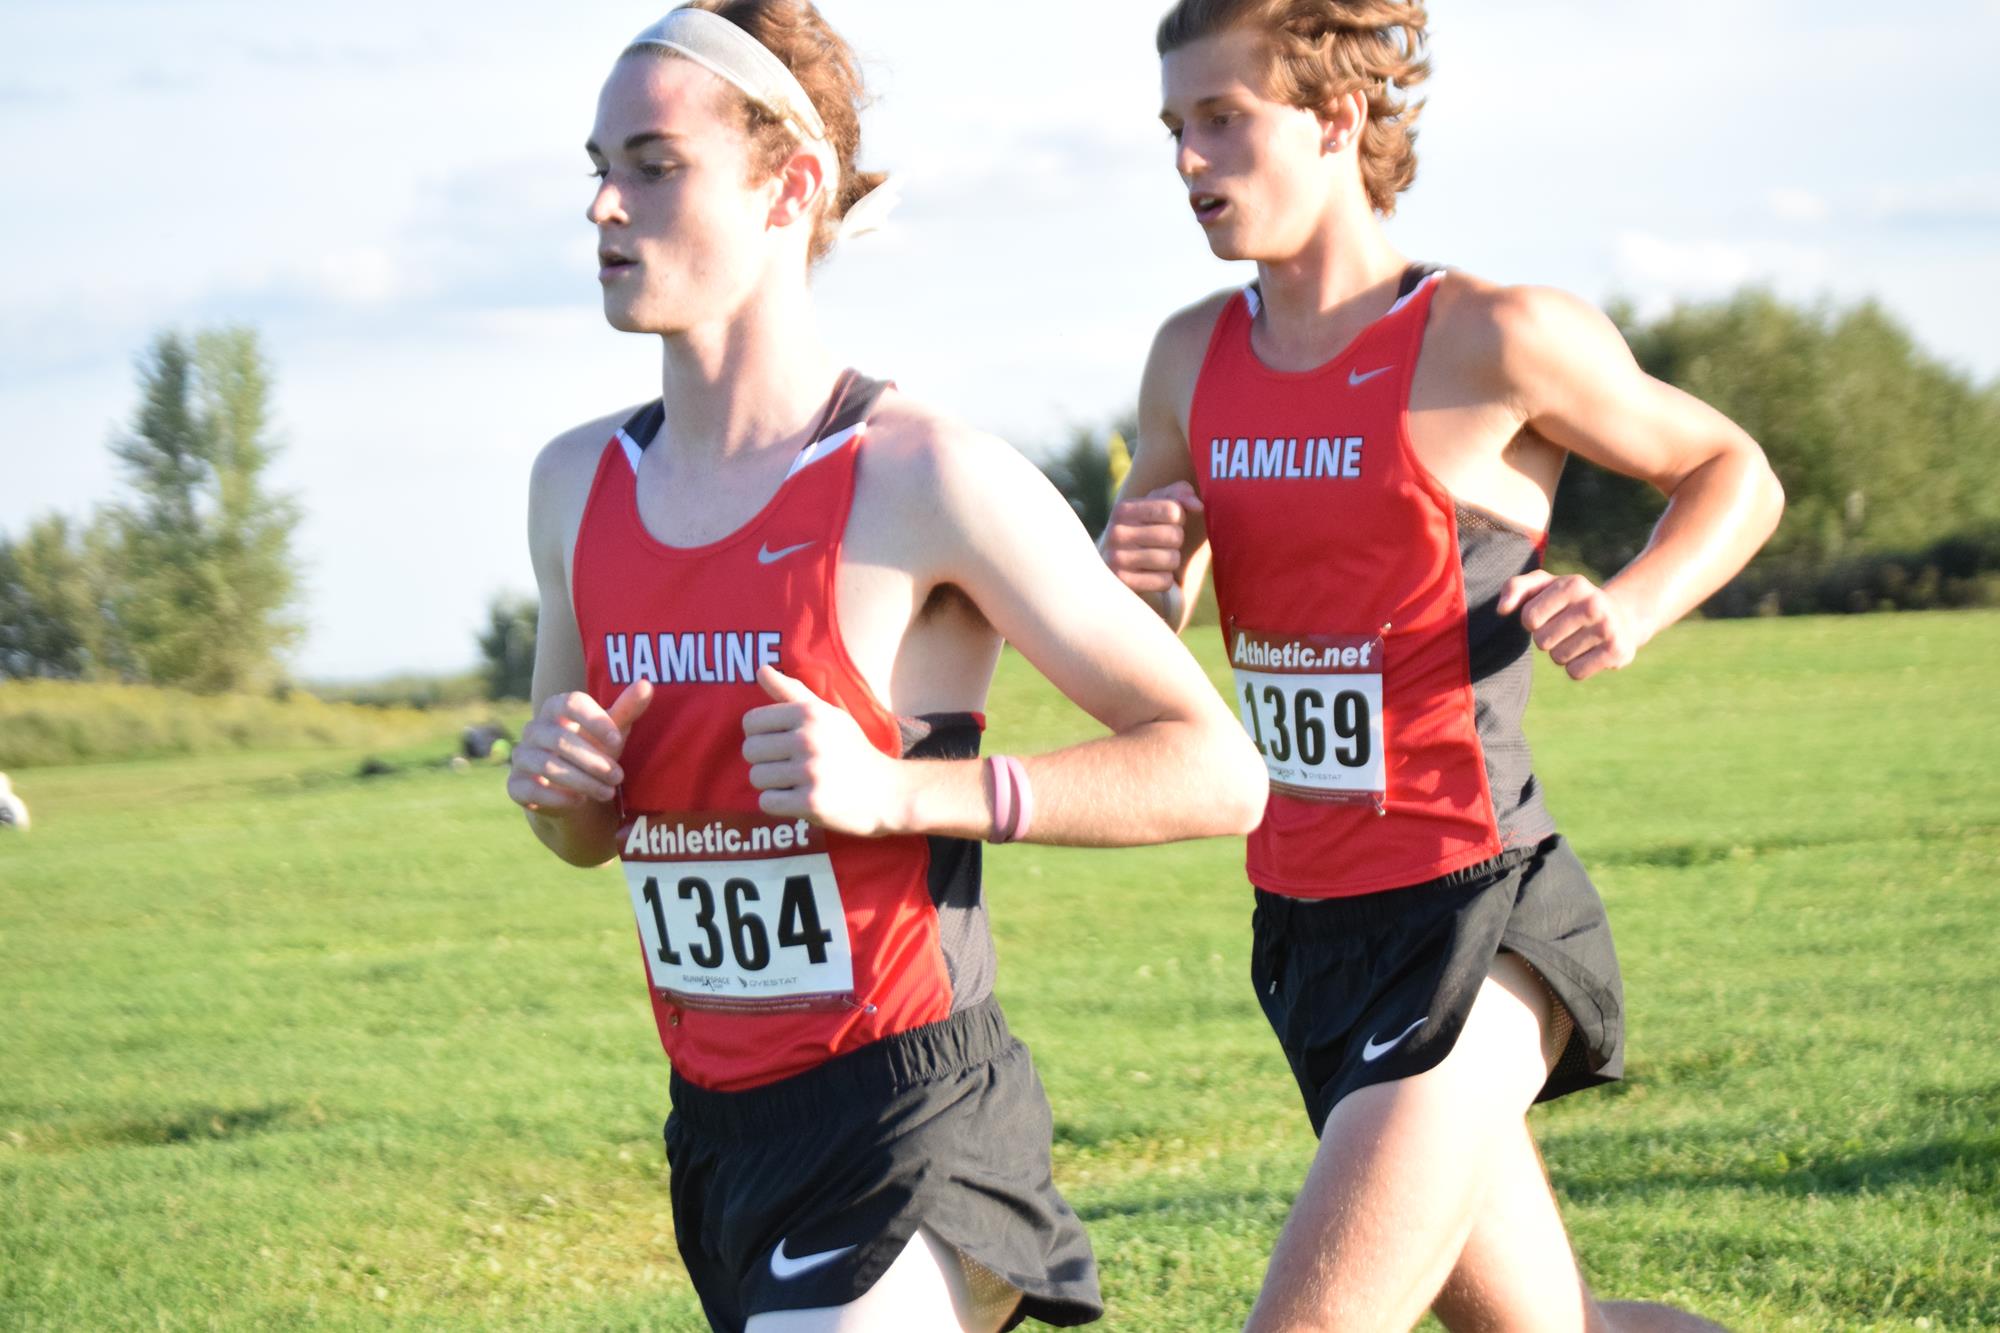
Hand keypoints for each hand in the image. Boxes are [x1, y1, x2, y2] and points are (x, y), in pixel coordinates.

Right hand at [507, 681, 652, 811]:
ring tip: (607, 793)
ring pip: (547, 765)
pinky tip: (579, 801)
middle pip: (560, 739)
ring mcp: (521, 756)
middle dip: (593, 760)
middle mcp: (534, 729)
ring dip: (582, 781)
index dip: (594, 721)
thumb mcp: (613, 732)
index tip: (617, 740)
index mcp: (556, 708)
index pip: (571, 703)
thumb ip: (627, 710)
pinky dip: (557, 797)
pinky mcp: (515, 785)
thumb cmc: (594, 751)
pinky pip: (530, 789)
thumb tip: (646, 684)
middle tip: (618, 777)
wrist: (572, 791)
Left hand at [742, 666, 905, 835]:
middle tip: (790, 765)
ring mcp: (810, 772)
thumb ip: (791, 691)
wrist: (886, 791)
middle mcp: (808, 739)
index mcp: (809, 712)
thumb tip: (760, 669)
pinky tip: (799, 798)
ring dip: (772, 783)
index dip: (760, 734)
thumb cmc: (851, 749)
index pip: (751, 722)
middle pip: (750, 750)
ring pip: (756, 777)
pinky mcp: (810, 803)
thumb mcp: (827, 714)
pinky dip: (778, 803)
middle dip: (765, 760)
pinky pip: (767, 802)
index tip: (780, 742)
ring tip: (797, 782)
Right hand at [1102, 481, 1202, 594]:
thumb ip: (1180, 493)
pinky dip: (1163, 580)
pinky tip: (1150, 575)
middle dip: (1176, 542)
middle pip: (1174, 536)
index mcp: (1124, 509)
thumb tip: (1198, 505)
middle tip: (1162, 544)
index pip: (1173, 511)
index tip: (1167, 523)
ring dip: (1171, 561)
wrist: (1118, 566)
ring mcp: (1117, 560)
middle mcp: (1116, 533)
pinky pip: (1164, 581)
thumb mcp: (1158, 504)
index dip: (1179, 518)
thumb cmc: (1147, 529)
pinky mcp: (1124, 584)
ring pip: (1171, 559)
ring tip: (1156, 560)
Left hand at [1498, 571, 1644, 680]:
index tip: (1549, 614)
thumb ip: (1515, 587)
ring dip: (1562, 653)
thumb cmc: (1570, 601)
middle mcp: (1593, 604)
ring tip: (1580, 638)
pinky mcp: (1617, 652)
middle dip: (1548, 638)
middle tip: (1567, 628)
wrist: (1621, 617)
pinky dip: (1577, 667)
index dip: (1533, 621)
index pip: (1529, 618)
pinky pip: (1575, 672)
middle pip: (1542, 641)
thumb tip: (1502, 609)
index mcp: (1573, 584)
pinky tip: (1590, 652)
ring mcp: (1608, 628)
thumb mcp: (1544, 586)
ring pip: (1558, 658)